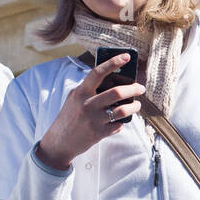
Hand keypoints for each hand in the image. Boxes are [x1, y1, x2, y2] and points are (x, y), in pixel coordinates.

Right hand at [36, 53, 145, 170]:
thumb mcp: (74, 98)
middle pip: (117, 92)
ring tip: (137, 105)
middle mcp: (87, 105)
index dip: (113, 63)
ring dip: (134, 107)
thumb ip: (88, 89)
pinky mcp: (99, 134)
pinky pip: (118, 126)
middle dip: (133, 89)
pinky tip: (120, 121)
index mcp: (81, 92)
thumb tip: (111, 80)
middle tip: (140, 88)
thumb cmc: (69, 117)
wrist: (59, 142)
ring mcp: (94, 120)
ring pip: (122, 110)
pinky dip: (122, 123)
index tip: (126, 57)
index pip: (98, 73)